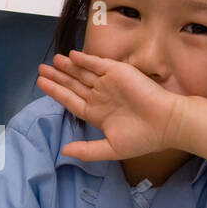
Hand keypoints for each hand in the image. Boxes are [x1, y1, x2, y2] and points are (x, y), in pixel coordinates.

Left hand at [37, 50, 186, 160]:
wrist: (166, 123)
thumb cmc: (142, 138)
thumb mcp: (110, 149)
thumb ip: (86, 150)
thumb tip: (63, 151)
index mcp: (97, 114)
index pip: (70, 101)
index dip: (56, 92)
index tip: (41, 84)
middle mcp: (101, 97)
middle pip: (73, 84)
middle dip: (57, 77)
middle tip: (40, 69)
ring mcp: (108, 83)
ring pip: (82, 72)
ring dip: (67, 67)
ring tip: (52, 61)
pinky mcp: (118, 72)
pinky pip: (97, 64)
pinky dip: (84, 59)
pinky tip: (71, 56)